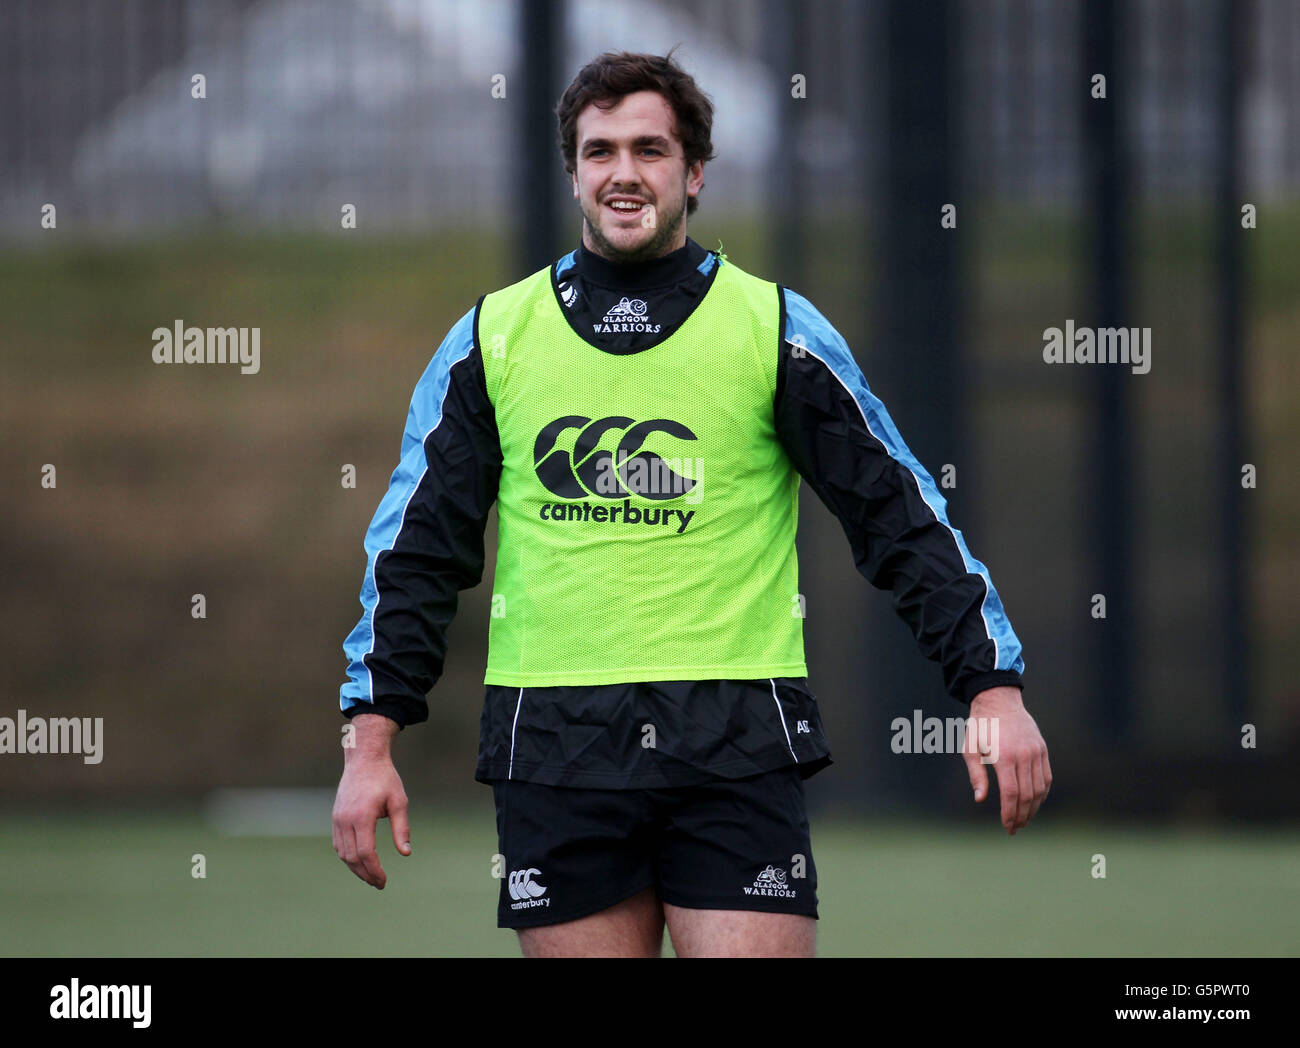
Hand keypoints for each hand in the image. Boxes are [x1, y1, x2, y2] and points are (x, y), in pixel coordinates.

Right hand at [332, 713, 410, 888]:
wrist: (364, 759)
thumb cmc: (385, 779)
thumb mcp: (399, 802)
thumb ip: (402, 829)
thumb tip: (406, 853)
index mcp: (362, 816)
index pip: (366, 852)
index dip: (374, 870)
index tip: (384, 881)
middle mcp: (345, 820)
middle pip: (352, 857)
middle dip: (366, 874)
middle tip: (380, 884)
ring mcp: (337, 819)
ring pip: (342, 853)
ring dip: (356, 868)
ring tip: (371, 877)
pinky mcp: (335, 817)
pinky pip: (338, 844)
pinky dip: (348, 857)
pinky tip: (360, 862)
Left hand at [962, 686, 1050, 834]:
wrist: (999, 700)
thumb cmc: (980, 726)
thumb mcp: (970, 749)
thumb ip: (976, 775)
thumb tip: (980, 800)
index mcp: (1004, 756)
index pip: (1011, 794)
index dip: (1009, 813)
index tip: (1007, 826)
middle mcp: (1023, 755)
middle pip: (1027, 795)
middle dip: (1021, 816)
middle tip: (1015, 828)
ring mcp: (1036, 752)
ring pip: (1040, 789)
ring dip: (1034, 808)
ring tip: (1024, 820)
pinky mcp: (1042, 750)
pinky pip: (1047, 777)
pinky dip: (1043, 794)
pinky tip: (1035, 803)